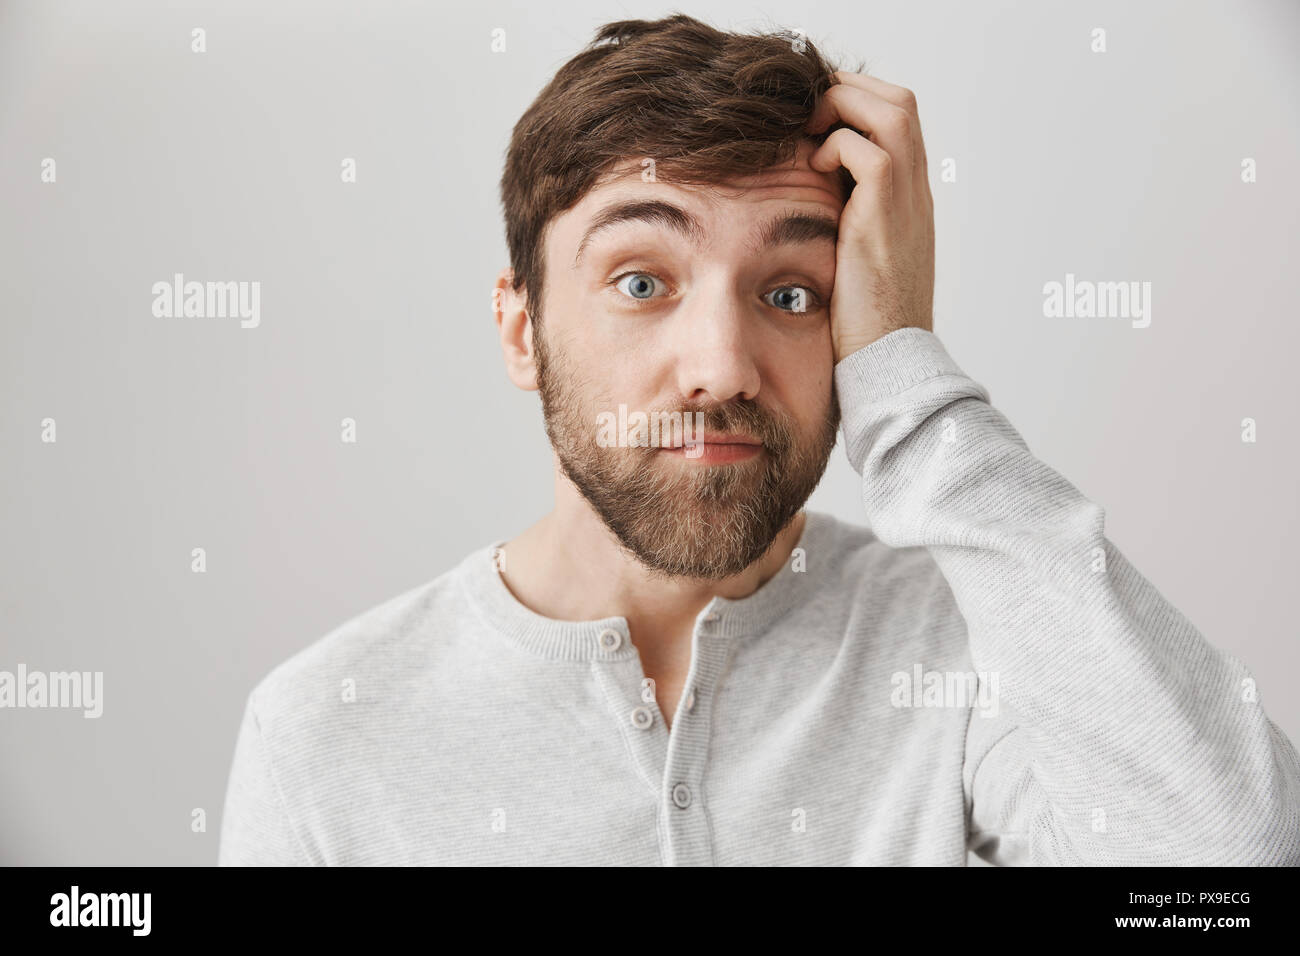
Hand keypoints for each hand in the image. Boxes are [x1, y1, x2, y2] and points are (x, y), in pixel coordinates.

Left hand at [806, 72, 934, 362]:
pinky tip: (810, 172)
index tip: (813, 114)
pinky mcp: (886, 218)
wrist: (886, 358)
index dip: (856, 100)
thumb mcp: (853, 256)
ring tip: (807, 133)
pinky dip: (836, 148)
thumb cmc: (861, 318)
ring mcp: (907, 202)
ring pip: (892, 113)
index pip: (897, 117)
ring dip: (843, 108)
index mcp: (909, 197)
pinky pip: (869, 152)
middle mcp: (916, 191)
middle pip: (899, 101)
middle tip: (805, 113)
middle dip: (847, 91)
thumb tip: (800, 196)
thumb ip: (840, 218)